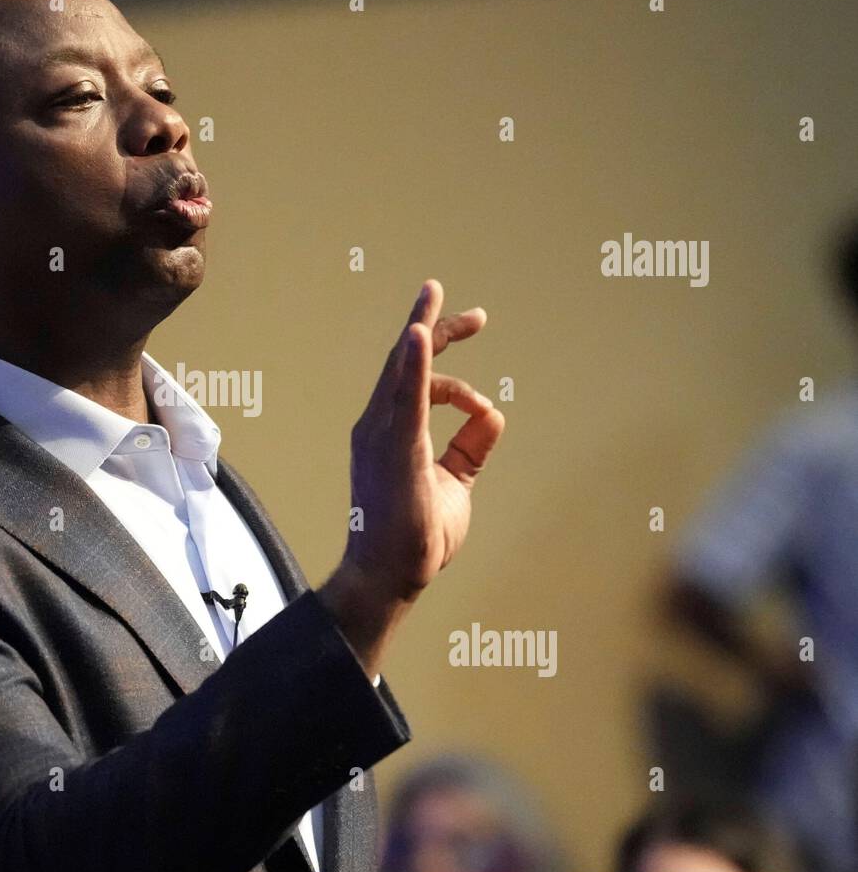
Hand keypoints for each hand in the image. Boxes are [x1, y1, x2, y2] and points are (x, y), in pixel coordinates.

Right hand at [321, 280, 504, 671]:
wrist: (390, 575)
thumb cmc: (415, 536)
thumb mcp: (454, 483)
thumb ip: (470, 449)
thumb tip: (492, 414)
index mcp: (390, 434)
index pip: (416, 385)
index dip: (452, 378)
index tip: (482, 403)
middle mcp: (378, 426)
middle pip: (405, 364)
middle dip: (433, 328)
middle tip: (463, 307)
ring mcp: (381, 435)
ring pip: (401, 369)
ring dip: (420, 329)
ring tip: (433, 295)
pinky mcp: (395, 449)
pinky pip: (405, 398)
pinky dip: (414, 365)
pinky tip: (420, 334)